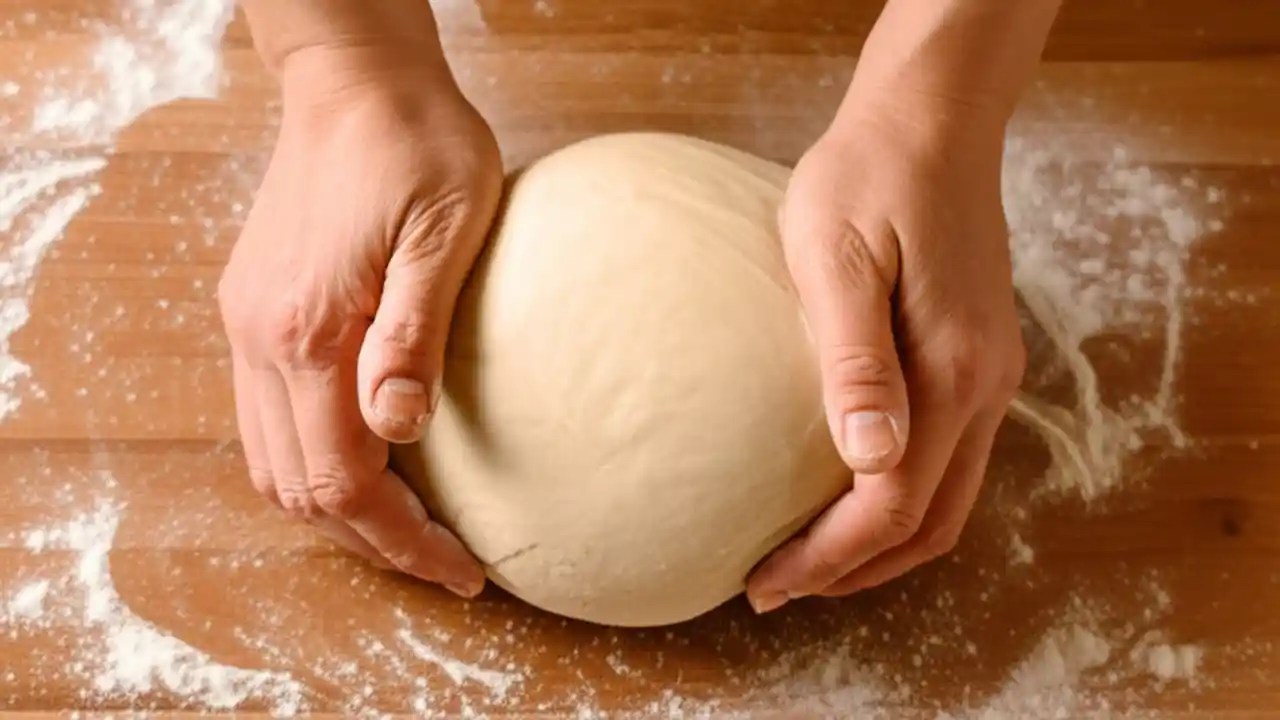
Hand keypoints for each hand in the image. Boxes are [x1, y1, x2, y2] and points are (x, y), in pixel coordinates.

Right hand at [217, 48, 501, 596]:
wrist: (352, 80)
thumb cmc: (416, 144)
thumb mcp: (444, 230)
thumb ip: (413, 334)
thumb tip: (397, 429)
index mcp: (309, 331)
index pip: (344, 481)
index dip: (403, 541)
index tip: (462, 570)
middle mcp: (261, 340)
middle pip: (300, 489)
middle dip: (373, 541)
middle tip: (445, 561)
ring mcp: (247, 325)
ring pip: (272, 462)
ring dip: (336, 509)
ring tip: (407, 527)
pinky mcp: (252, 308)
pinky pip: (264, 418)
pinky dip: (310, 461)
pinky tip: (362, 459)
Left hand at [746, 97, 1025, 610]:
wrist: (931, 122)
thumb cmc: (867, 178)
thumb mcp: (837, 257)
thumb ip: (856, 359)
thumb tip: (868, 458)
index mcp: (952, 372)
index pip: (894, 506)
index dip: (830, 558)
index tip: (763, 582)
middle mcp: (985, 387)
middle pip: (930, 525)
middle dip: (853, 570)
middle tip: (775, 587)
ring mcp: (989, 376)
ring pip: (947, 501)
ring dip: (879, 543)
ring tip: (808, 559)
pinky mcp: (978, 358)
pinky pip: (950, 460)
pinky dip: (902, 500)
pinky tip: (850, 492)